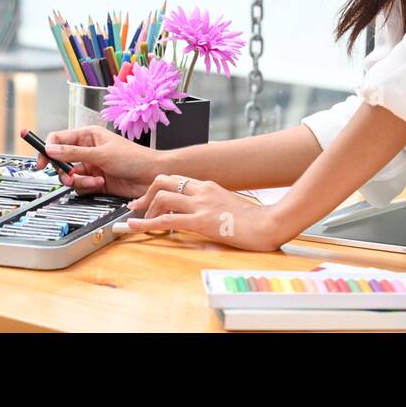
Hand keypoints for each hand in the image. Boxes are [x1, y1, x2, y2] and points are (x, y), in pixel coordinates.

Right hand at [38, 125, 161, 198]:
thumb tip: (50, 149)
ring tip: (93, 181)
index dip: (47, 149)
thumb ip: (73, 153)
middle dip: (64, 170)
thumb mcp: (101, 154)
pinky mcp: (96, 181)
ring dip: (79, 180)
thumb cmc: (134, 158)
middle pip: (61, 160)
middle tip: (69, 176)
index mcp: (87, 135)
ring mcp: (91, 166)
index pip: (58, 139)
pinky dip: (87, 187)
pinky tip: (100, 184)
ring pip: (70, 176)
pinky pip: (80, 186)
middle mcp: (87, 150)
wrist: (152, 176)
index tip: (41, 163)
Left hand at [125, 175, 288, 250]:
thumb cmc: (257, 219)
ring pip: (162, 197)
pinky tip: (135, 227)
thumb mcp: (233, 206)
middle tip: (137, 207)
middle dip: (146, 193)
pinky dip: (146, 224)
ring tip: (139, 221)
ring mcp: (201, 204)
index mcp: (210, 186)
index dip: (159, 187)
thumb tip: (208, 214)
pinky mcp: (201, 221)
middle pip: (164, 181)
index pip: (177, 179)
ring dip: (146, 209)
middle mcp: (202, 190)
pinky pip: (166, 220)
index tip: (149, 198)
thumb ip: (216, 205)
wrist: (270, 223)